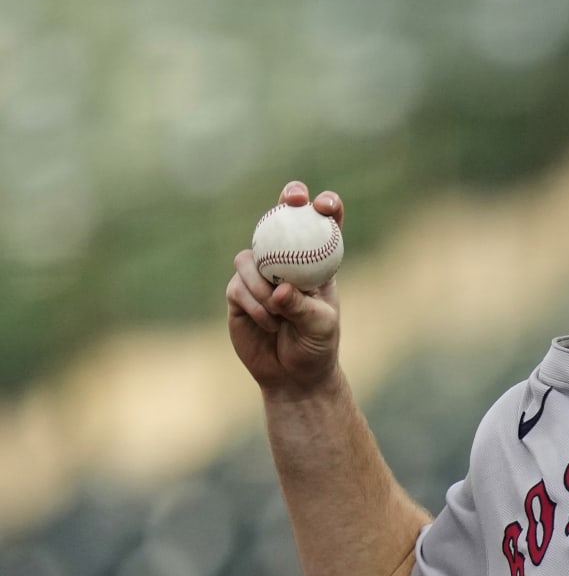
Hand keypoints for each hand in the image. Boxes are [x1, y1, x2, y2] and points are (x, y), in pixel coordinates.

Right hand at [226, 180, 344, 395]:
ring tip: (279, 312)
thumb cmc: (317, 346)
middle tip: (290, 200)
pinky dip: (254, 304)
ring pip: (251, 259)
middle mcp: (287, 262)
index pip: (323, 226)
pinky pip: (238, 287)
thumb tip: (279, 289)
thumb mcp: (319, 325)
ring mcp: (260, 276)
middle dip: (286, 202)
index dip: (324, 206)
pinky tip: (269, 322)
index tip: (322, 204)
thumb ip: (301, 306)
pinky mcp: (238, 294)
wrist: (292, 375)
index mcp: (316, 263)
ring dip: (262, 284)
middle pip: (282, 220)